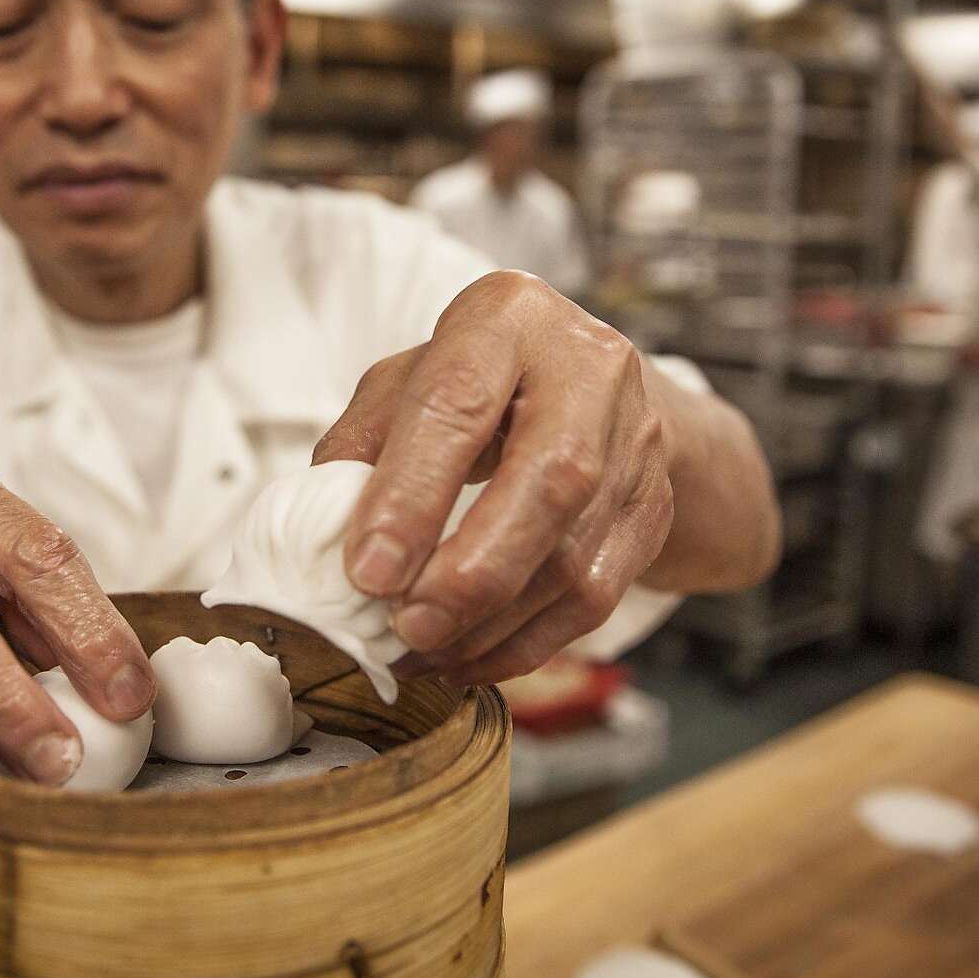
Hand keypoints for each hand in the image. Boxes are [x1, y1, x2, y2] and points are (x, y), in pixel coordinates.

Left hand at [313, 271, 674, 684]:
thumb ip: (360, 447)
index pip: (459, 403)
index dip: (411, 492)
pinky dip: (523, 643)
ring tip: (422, 651)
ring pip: (576, 555)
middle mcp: (589, 369)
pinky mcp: (651, 510)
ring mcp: (634, 443)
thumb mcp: (406, 384)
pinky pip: (595, 597)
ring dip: (491, 621)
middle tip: (407, 625)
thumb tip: (327, 540)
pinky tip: (465, 658)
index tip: (368, 570)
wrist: (590, 389)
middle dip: (471, 570)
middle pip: (550, 480)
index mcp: (508, 319)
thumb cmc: (476, 384)